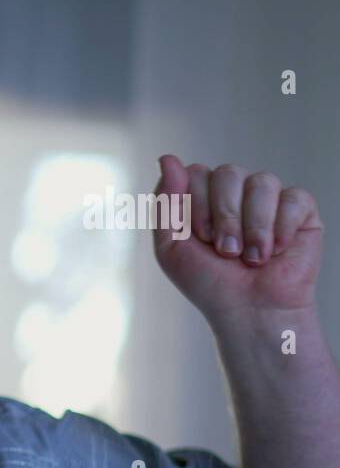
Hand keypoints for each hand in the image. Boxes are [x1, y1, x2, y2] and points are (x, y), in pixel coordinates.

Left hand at [152, 155, 322, 328]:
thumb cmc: (209, 282)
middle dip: (223, 216)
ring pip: (261, 181)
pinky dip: (281, 229)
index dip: (196, 206)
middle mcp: (235, 192)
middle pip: (227, 172)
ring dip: (252, 226)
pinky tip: (276, 251)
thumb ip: (166, 203)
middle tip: (225, 250)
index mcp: (202, 197)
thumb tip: (168, 158)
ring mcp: (267, 198)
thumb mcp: (171, 247)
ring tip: (251, 257)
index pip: (194, 172)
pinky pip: (293, 197)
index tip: (200, 238)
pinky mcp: (300, 209)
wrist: (249, 309)